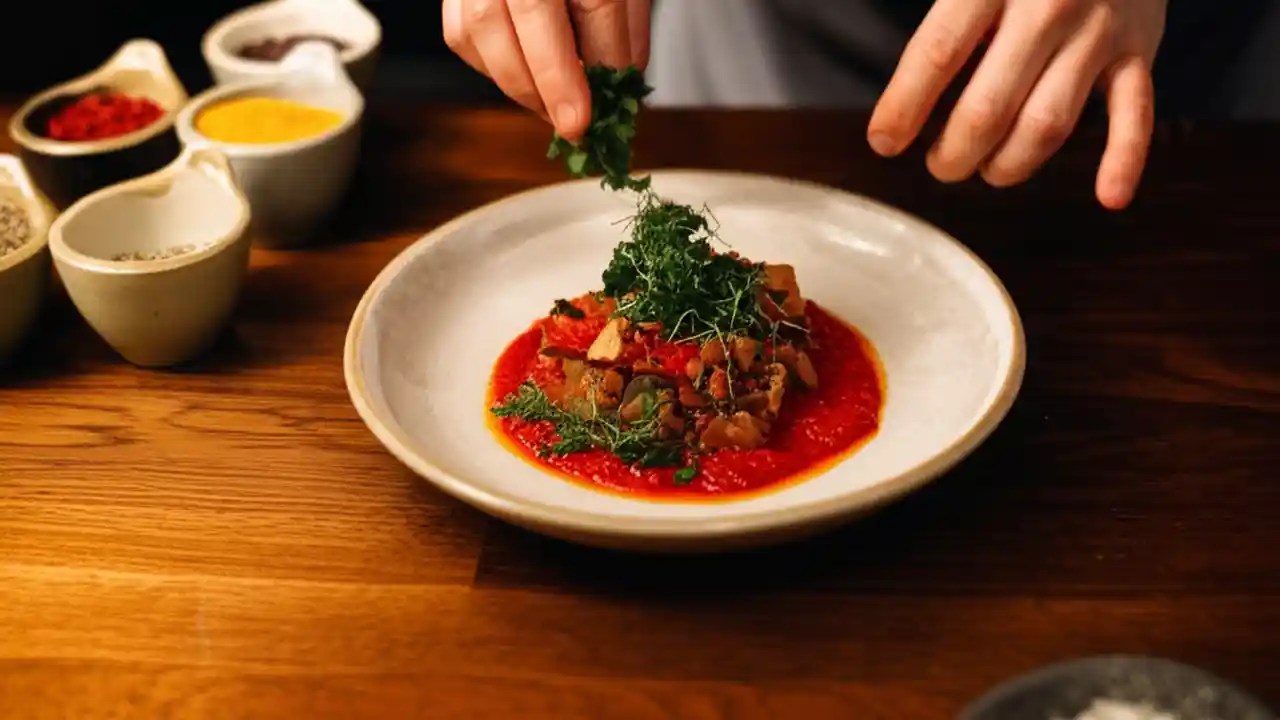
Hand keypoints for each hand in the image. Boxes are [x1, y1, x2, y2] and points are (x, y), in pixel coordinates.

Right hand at [442, 0, 651, 140]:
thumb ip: (625, 18)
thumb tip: (622, 77)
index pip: (594, 0)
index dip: (605, 57)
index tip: (613, 100)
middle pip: (531, 10)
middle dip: (554, 81)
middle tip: (575, 126)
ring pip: (482, 27)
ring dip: (520, 83)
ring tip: (551, 109)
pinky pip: (460, 34)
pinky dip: (492, 68)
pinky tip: (521, 79)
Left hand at [867, 0, 1167, 209]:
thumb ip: (944, 22)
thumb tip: (901, 105)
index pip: (938, 54)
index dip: (905, 106)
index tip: (884, 141)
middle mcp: (1048, 4)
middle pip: (989, 106)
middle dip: (954, 152)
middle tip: (940, 165)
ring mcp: (1098, 29)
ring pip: (1047, 124)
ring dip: (1009, 164)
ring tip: (986, 170)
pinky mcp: (1139, 49)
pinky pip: (1134, 113)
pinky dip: (1126, 160)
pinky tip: (1109, 198)